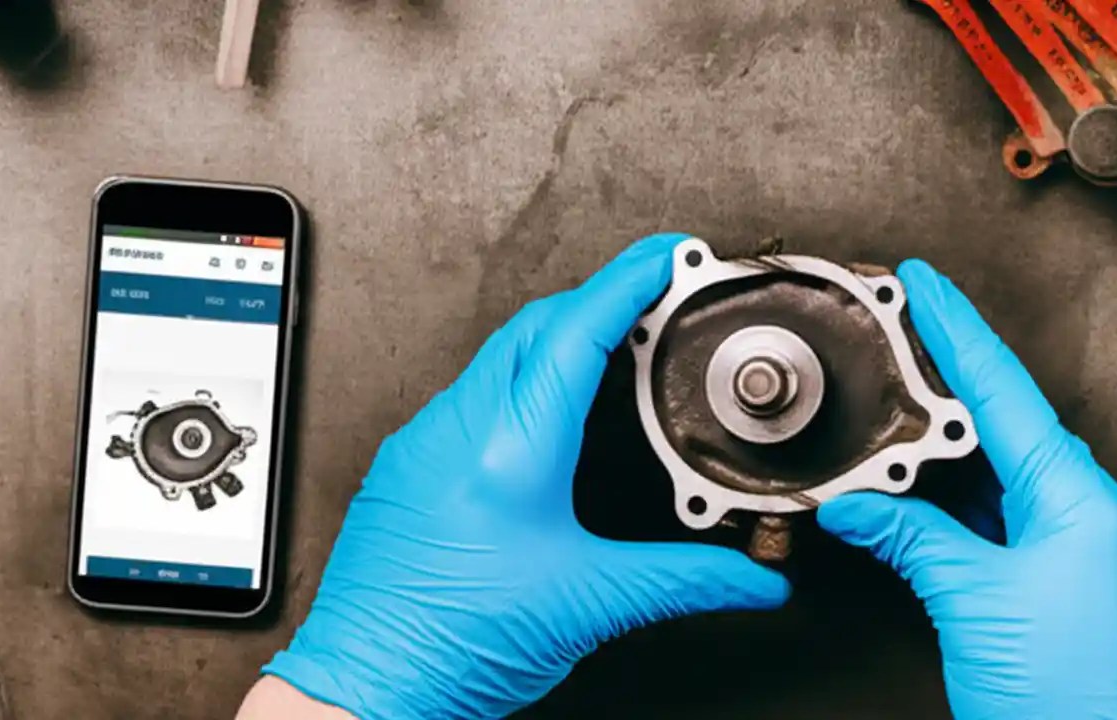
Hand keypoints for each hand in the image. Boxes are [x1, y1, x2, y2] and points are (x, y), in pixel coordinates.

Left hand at [263, 234, 790, 719]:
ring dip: (557, 336)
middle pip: (536, 326)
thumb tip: (748, 579)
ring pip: (498, 354)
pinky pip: (470, 392)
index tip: (667, 256)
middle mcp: (457, 430)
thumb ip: (684, 581)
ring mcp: (424, 442)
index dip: (628, 282)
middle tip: (652, 295)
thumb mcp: (589, 605)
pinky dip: (520, 377)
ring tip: (610, 345)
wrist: (368, 688)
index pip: (576, 333)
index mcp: (508, 450)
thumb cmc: (453, 646)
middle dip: (598, 297)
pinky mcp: (408, 464)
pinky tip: (545, 407)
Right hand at [818, 261, 1116, 718]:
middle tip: (901, 329)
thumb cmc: (1059, 699)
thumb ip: (908, 537)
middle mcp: (1092, 514)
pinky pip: (1009, 512)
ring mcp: (1083, 546)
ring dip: (950, 442)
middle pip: (1007, 423)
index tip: (924, 284)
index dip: (958, 332)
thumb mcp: (967, 600)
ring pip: (1005, 469)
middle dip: (950, 378)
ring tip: (899, 403)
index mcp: (1082, 503)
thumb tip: (851, 506)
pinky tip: (921, 487)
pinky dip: (962, 495)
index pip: (1004, 395)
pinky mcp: (1065, 576)